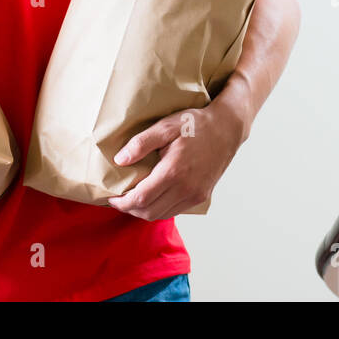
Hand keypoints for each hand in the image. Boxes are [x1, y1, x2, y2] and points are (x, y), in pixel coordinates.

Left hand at [107, 100, 247, 220]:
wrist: (227, 128)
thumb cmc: (196, 124)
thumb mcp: (166, 126)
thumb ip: (141, 143)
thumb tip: (119, 160)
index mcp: (174, 171)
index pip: (141, 199)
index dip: (122, 202)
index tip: (111, 197)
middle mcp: (185, 188)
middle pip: (149, 212)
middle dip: (130, 209)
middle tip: (119, 200)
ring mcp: (195, 194)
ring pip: (162, 214)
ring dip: (144, 211)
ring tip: (133, 199)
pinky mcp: (201, 196)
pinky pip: (175, 210)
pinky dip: (159, 208)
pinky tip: (153, 197)